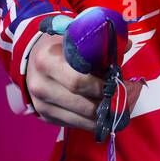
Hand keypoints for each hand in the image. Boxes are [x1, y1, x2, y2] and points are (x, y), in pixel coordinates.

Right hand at [26, 33, 141, 131]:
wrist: (30, 59)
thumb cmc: (59, 46)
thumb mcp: (74, 36)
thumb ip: (99, 42)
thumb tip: (128, 45)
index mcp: (47, 61)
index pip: (79, 81)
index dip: (102, 86)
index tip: (120, 83)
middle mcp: (41, 86)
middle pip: (83, 105)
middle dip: (109, 104)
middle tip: (129, 97)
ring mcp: (41, 105)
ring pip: (81, 120)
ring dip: (105, 117)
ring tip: (123, 108)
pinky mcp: (46, 117)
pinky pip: (75, 124)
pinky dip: (94, 122)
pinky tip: (107, 113)